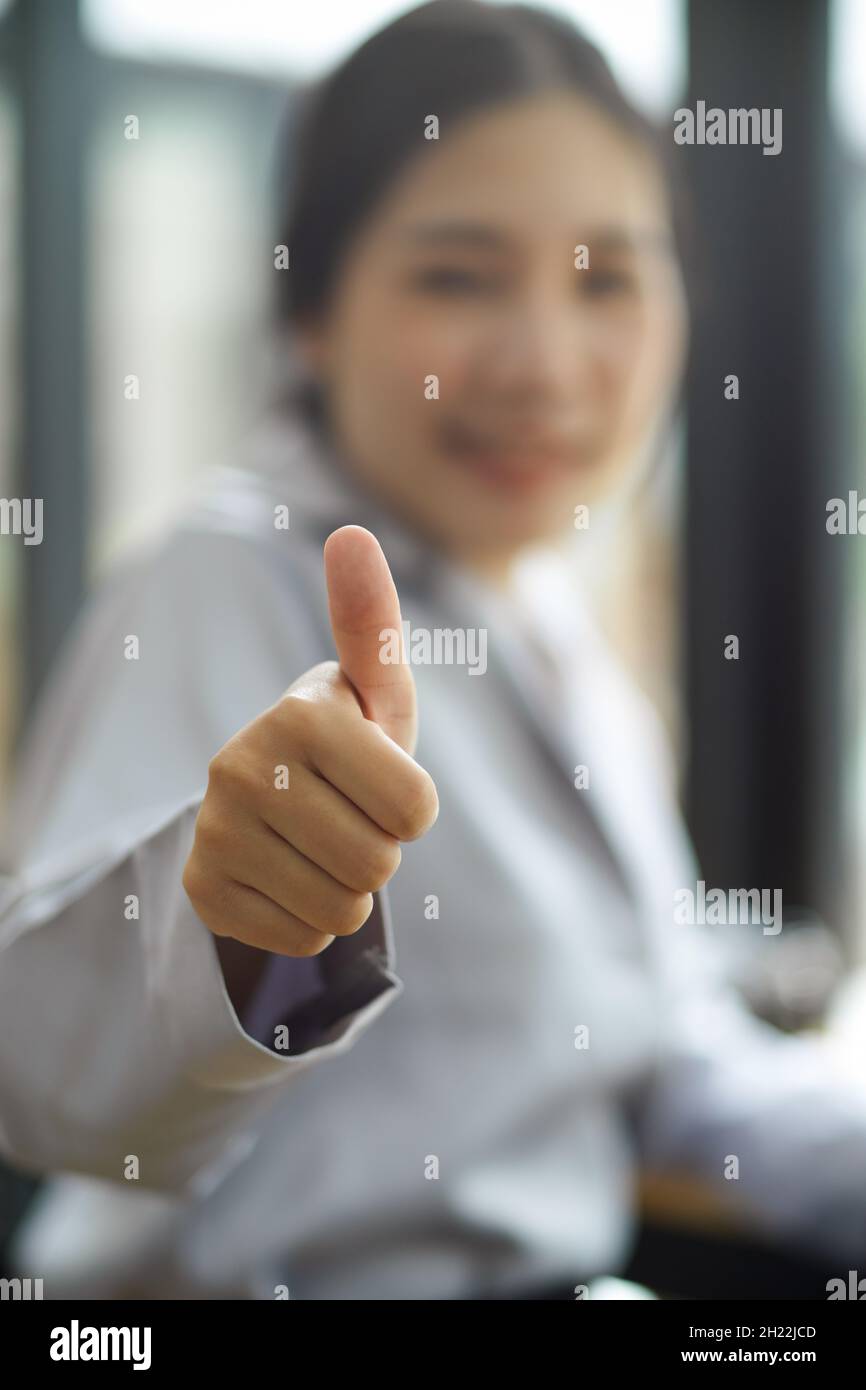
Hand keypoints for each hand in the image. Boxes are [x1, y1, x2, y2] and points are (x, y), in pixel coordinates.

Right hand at [182, 526, 437, 956]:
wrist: (266, 803)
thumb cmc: (345, 744)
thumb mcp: (375, 694)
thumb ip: (374, 624)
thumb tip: (352, 532)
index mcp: (300, 714)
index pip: (415, 810)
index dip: (413, 808)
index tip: (380, 782)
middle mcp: (242, 766)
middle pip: (378, 865)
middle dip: (380, 851)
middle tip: (347, 818)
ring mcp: (214, 831)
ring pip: (342, 912)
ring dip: (349, 891)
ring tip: (321, 848)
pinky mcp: (201, 889)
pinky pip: (302, 940)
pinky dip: (310, 921)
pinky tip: (289, 877)